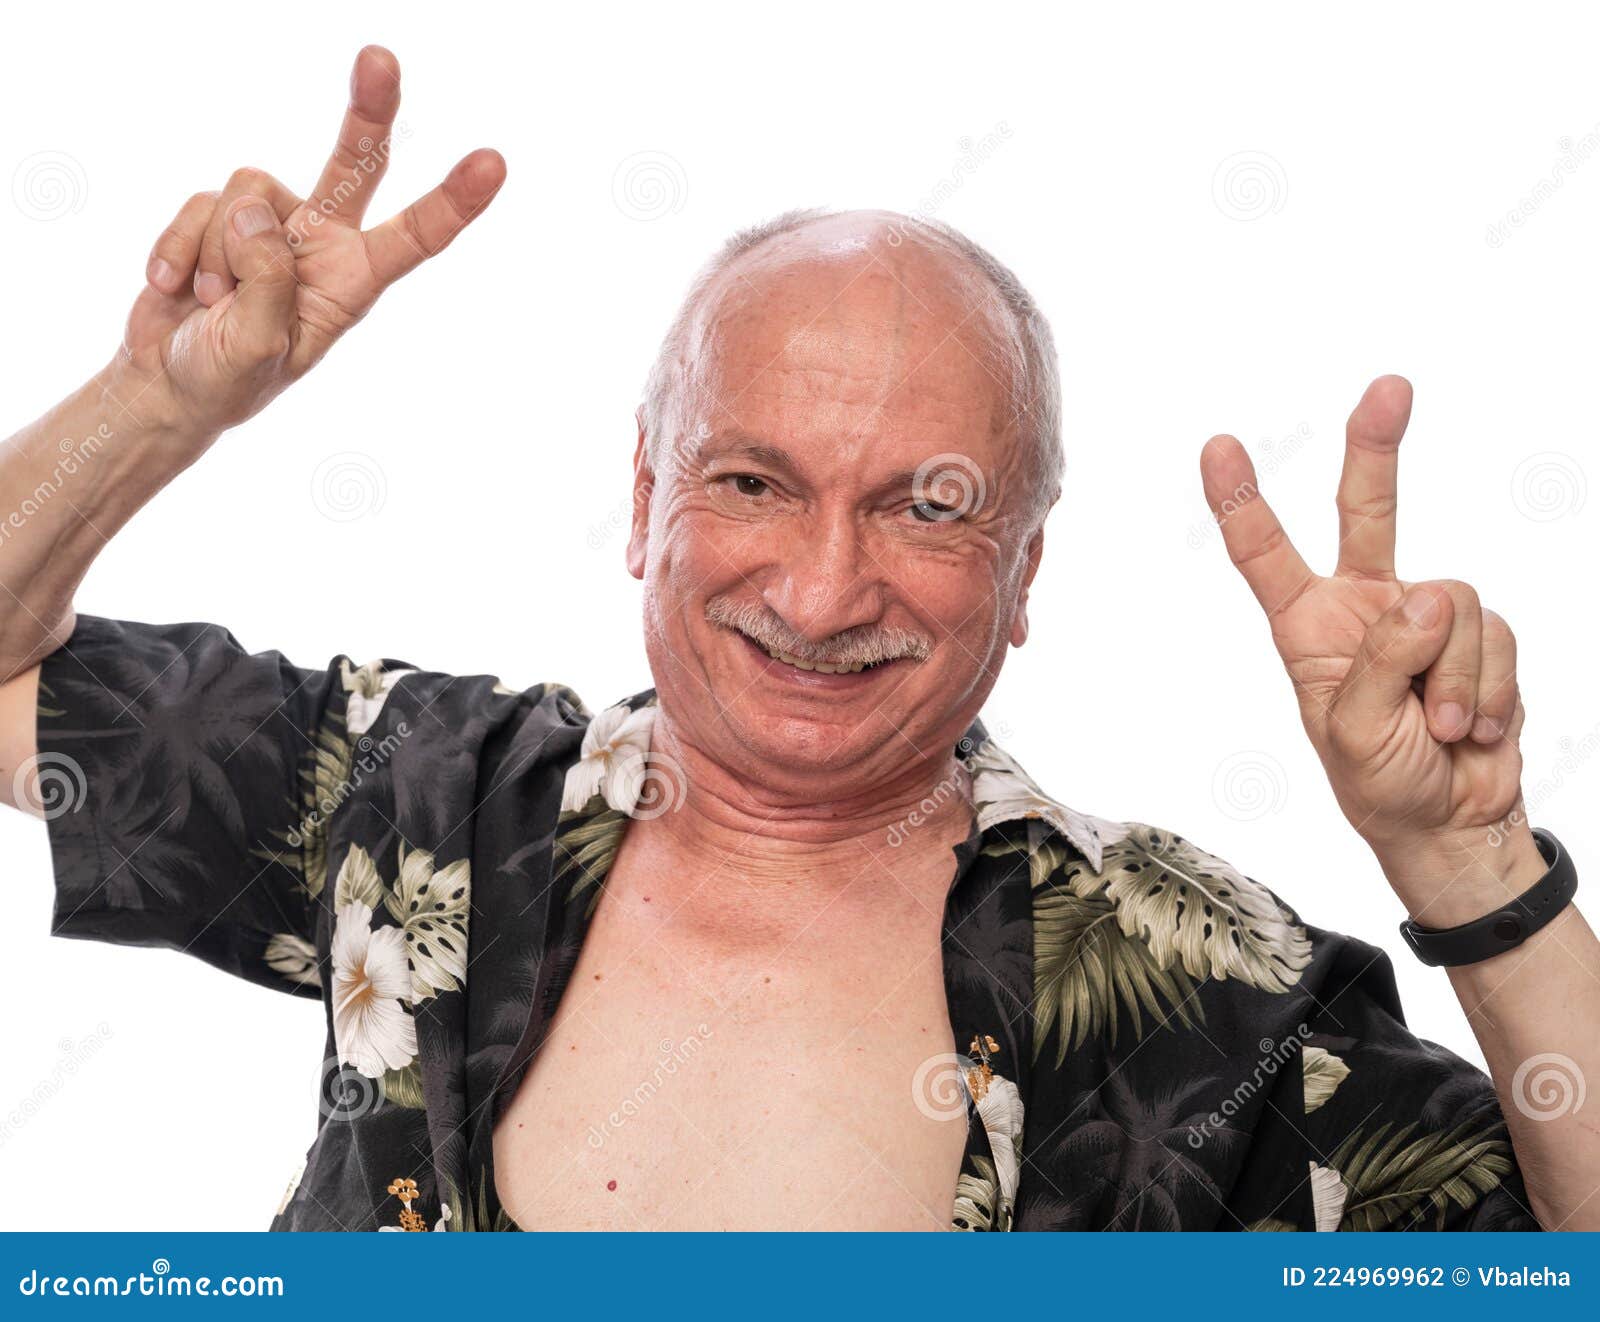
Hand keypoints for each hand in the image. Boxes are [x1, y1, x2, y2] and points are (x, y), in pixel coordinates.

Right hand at [111, 45, 504, 440]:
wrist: (168, 382)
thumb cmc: (228, 379)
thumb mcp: (258, 348)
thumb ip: (265, 282)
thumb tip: (253, 212)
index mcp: (353, 282)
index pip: (415, 237)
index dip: (453, 201)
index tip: (493, 162)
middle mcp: (320, 242)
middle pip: (354, 165)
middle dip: (367, 111)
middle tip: (380, 57)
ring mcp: (268, 223)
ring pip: (247, 191)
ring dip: (217, 256)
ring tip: (211, 304)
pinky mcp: (217, 213)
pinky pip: (199, 206)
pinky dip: (178, 250)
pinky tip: (173, 289)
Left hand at [1200, 376, 1544, 922]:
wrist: (1450, 821)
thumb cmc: (1382, 783)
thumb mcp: (1356, 733)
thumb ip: (1382, 664)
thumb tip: (1424, 598)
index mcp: (1308, 627)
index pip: (1266, 555)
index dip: (1242, 501)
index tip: (1217, 447)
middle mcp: (1365, 606)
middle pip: (1369, 512)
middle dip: (1377, 448)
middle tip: (1389, 387)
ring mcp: (1425, 617)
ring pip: (1453, 603)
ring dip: (1453, 678)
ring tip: (1438, 726)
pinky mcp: (1478, 635)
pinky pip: (1495, 638)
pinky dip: (1488, 688)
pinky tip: (1472, 726)